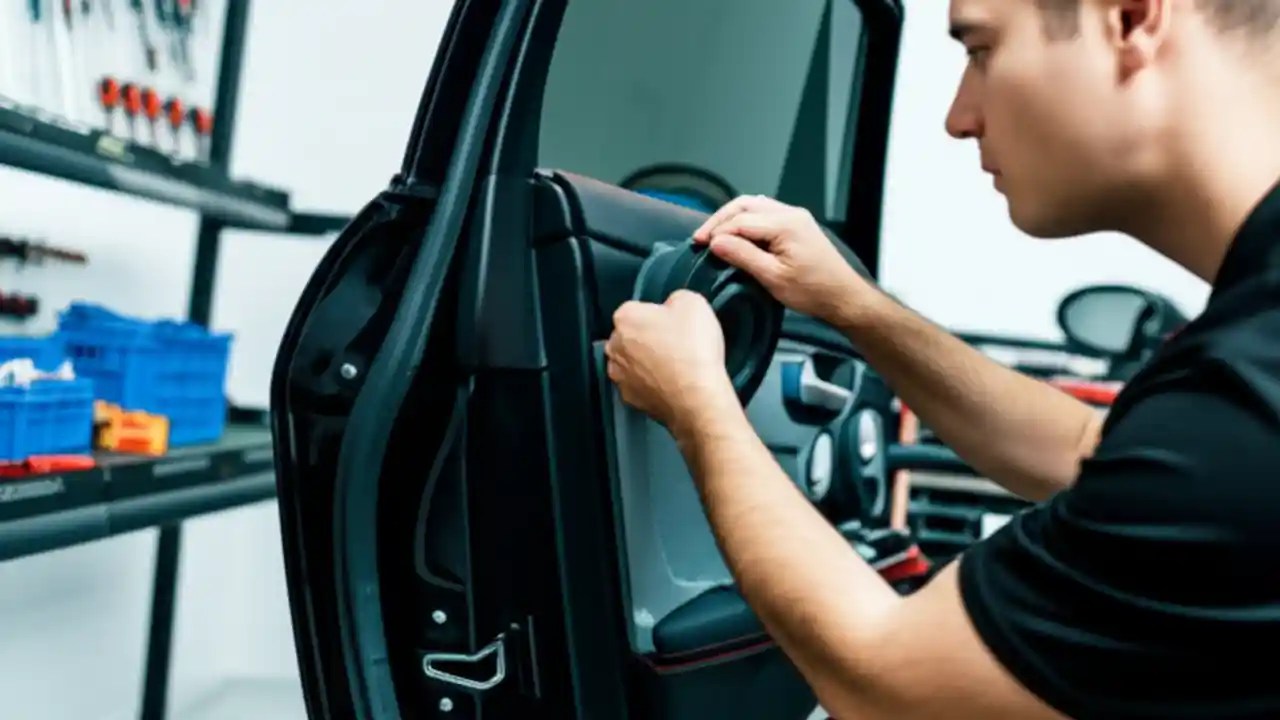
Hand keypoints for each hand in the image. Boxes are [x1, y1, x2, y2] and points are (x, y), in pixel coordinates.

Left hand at [605, 290, 738, 431]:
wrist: (697, 398)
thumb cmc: (693, 347)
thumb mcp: (693, 303)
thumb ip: (675, 299)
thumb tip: (670, 309)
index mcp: (625, 318)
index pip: (637, 309)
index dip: (659, 315)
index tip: (676, 324)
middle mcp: (614, 346)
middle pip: (630, 336)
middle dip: (648, 339)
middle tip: (677, 345)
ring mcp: (619, 376)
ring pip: (631, 363)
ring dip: (647, 363)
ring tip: (675, 367)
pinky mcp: (629, 400)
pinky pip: (639, 386)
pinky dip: (651, 385)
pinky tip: (671, 386)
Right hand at [693, 195, 868, 325]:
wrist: (844, 297)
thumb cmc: (811, 292)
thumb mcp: (773, 278)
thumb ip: (743, 256)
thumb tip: (715, 242)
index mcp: (785, 224)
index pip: (741, 220)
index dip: (718, 231)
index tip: (699, 246)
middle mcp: (790, 213)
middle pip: (746, 205)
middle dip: (720, 219)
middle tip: (700, 238)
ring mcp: (795, 216)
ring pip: (755, 206)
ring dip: (732, 218)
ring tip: (714, 235)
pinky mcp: (797, 224)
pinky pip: (765, 213)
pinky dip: (746, 220)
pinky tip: (736, 234)